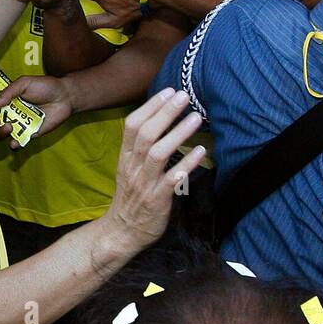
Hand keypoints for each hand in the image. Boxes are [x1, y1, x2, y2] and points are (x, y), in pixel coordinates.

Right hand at [0, 74, 73, 148]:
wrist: (65, 96)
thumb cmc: (44, 86)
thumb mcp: (25, 82)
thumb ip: (9, 91)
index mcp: (3, 100)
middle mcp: (7, 113)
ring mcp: (17, 125)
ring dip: (0, 132)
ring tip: (9, 125)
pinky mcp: (28, 134)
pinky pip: (16, 144)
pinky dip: (14, 144)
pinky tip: (16, 140)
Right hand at [102, 89, 206, 250]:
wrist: (122, 232)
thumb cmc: (131, 196)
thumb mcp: (129, 167)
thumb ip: (141, 145)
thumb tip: (161, 118)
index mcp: (125, 156)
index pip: (132, 125)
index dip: (150, 107)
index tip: (168, 91)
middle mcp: (133, 167)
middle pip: (146, 135)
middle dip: (164, 113)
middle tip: (183, 96)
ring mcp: (145, 184)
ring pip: (158, 154)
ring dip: (177, 134)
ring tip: (196, 118)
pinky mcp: (157, 200)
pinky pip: (172, 180)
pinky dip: (186, 165)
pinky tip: (200, 152)